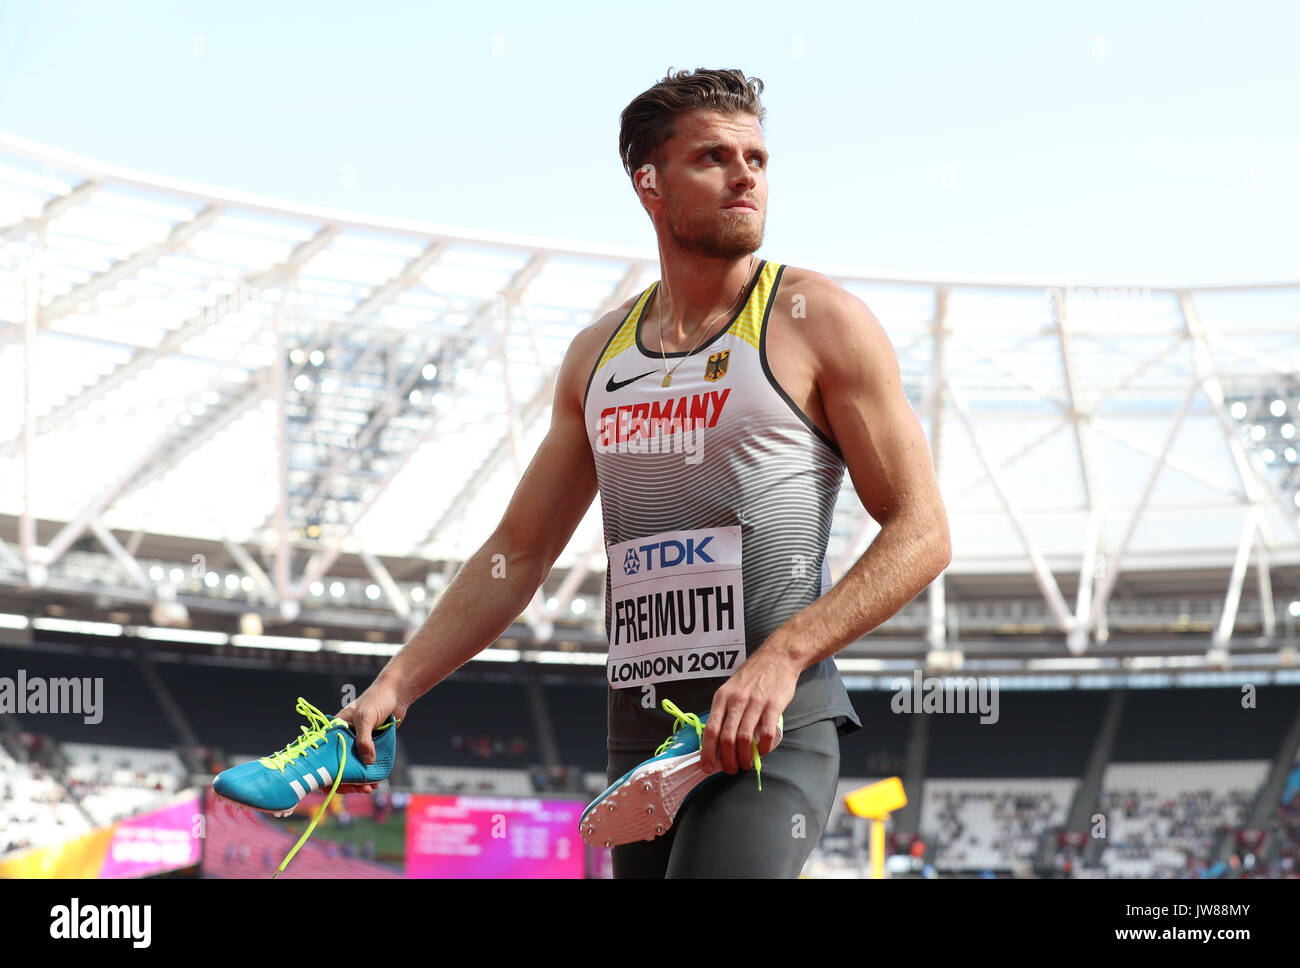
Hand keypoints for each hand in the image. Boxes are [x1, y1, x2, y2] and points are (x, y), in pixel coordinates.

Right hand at [332, 679, 407, 793]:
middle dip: (346, 781)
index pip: (322, 756)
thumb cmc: (377, 699)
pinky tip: (376, 781)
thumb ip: (364, 739)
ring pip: (352, 769)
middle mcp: (342, 739)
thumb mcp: (366, 717)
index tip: (336, 784)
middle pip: (337, 766)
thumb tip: (367, 762)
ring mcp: (356, 744)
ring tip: (370, 788)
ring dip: (359, 781)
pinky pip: (366, 765)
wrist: (397, 693)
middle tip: (360, 788)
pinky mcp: (370, 746)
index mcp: (334, 730)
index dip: (325, 773)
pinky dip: (369, 774)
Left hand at [699, 646, 799, 775]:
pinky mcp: (773, 705)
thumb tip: (717, 738)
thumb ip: (724, 709)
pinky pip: (765, 733)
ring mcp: (755, 703)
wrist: (778, 657)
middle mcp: (736, 700)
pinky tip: (763, 751)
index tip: (707, 766)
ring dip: (744, 757)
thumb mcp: (730, 688)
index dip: (708, 752)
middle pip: (727, 738)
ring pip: (744, 738)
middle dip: (727, 759)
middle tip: (730, 769)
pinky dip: (763, 747)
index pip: (711, 729)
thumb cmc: (753, 674)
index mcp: (722, 697)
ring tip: (745, 764)